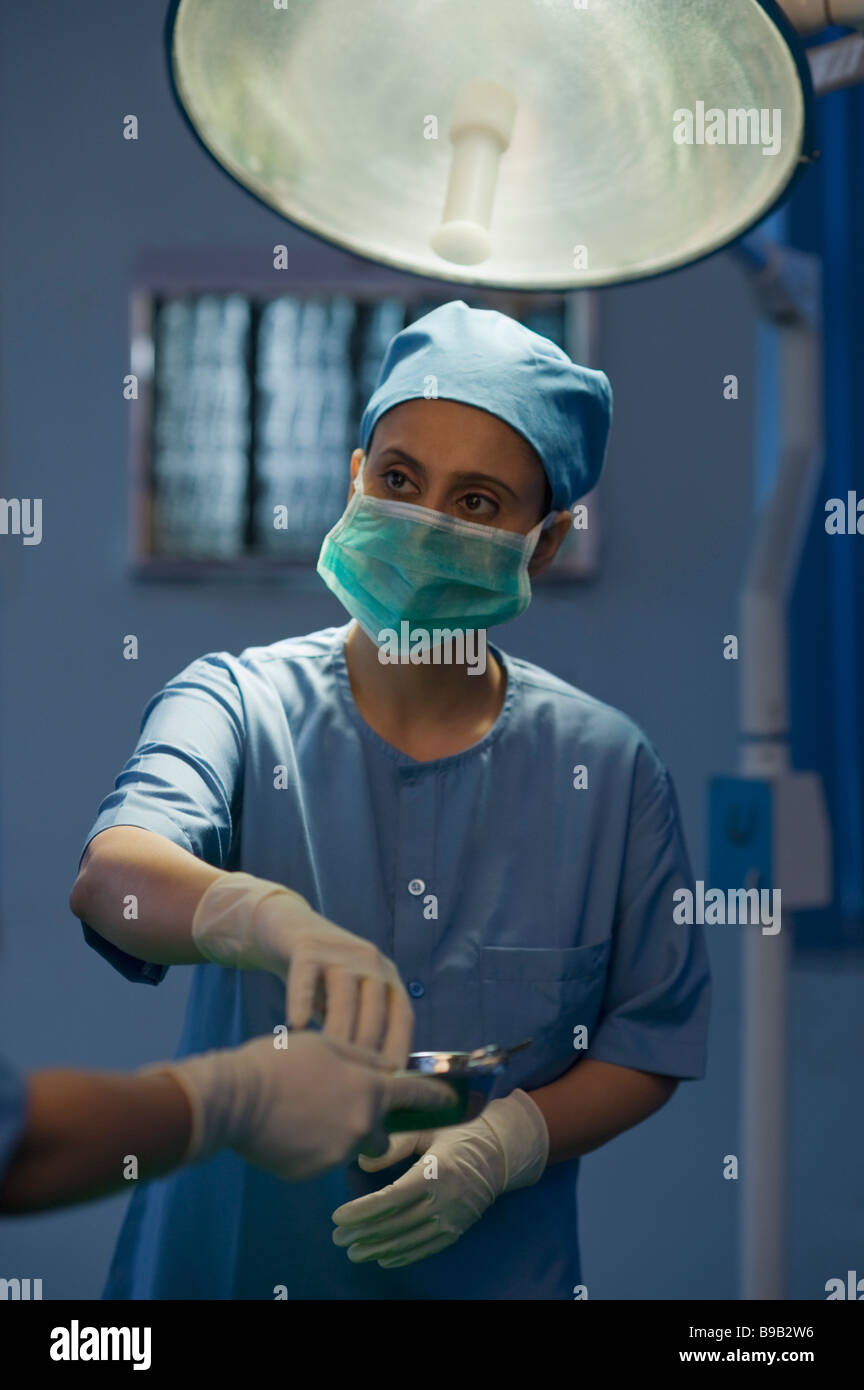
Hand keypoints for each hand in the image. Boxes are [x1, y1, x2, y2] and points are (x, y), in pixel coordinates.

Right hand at [147, 1033, 457, 1181]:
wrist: (235, 1098)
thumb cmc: (279, 1062)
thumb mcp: (327, 1047)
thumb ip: (363, 1059)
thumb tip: (388, 1067)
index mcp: (370, 1088)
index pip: (415, 1094)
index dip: (435, 1096)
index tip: (453, 1099)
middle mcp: (362, 1124)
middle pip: (380, 1132)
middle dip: (369, 1123)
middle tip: (339, 1107)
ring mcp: (338, 1152)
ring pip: (347, 1144)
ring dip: (335, 1132)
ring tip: (301, 1113)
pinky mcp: (312, 1172)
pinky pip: (320, 1159)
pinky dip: (310, 1147)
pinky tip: (286, 1128)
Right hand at [191, 873, 413, 1065]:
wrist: (289, 927)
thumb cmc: (324, 980)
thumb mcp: (351, 1000)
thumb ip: (363, 1028)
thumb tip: (376, 1086)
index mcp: (388, 977)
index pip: (403, 1016)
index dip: (399, 1049)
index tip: (393, 1085)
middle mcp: (371, 962)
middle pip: (374, 1011)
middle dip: (366, 1052)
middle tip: (354, 1088)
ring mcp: (340, 952)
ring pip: (344, 998)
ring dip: (336, 1034)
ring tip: (326, 1068)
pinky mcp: (308, 948)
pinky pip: (306, 978)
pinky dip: (301, 1002)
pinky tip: (295, 1027)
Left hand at [331, 1091, 549, 1268]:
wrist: (498, 1154)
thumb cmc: (457, 1135)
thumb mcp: (428, 1130)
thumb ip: (396, 1145)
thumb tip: (362, 1164)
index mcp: (435, 1171)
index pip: (391, 1198)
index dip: (362, 1210)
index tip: (337, 1216)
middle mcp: (444, 1200)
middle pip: (396, 1224)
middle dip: (363, 1233)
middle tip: (338, 1238)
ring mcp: (452, 1219)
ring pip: (408, 1241)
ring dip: (378, 1249)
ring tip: (353, 1251)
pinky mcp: (457, 1230)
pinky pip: (426, 1248)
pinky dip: (403, 1256)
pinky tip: (383, 1258)